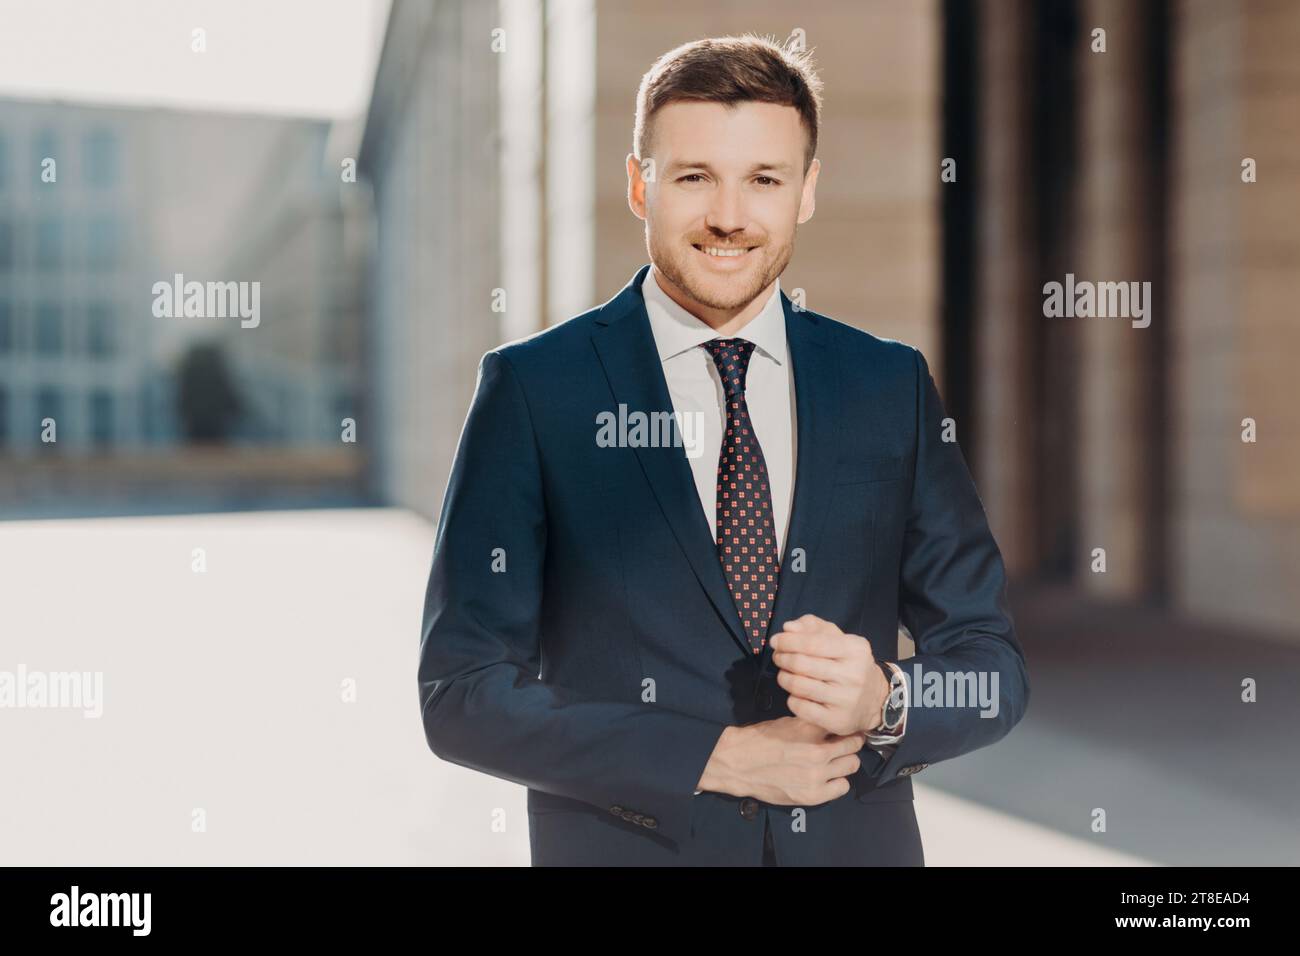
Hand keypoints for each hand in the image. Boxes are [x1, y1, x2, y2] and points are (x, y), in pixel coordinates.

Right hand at [696, 717, 865, 805]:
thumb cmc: (760, 740)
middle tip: (843, 745)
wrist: (738, 764)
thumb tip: (832, 724)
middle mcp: (817, 752)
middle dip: (850, 744)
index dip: (847, 727)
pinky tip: (827, 778)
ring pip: (851, 766)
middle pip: (853, 746)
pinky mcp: (812, 795)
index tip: (847, 730)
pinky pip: (842, 787)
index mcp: (810, 729)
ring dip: (845, 762)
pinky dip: (838, 782)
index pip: (845, 725)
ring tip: (834, 762)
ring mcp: (816, 776)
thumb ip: (813, 724)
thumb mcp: (788, 721)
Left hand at [769, 613, 890, 736]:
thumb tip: (788, 628)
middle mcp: (853, 675)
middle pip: (801, 664)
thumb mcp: (838, 639)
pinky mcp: (837, 720)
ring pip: (798, 686)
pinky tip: (796, 694)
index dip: (788, 641)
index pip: (812, 642)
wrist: (875, 700)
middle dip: (782, 658)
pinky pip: (800, 708)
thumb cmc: (850, 664)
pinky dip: (791, 699)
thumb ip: (813, 627)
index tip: (775, 641)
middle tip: (778, 657)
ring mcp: (845, 700)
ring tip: (784, 674)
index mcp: (855, 650)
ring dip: (783, 677)